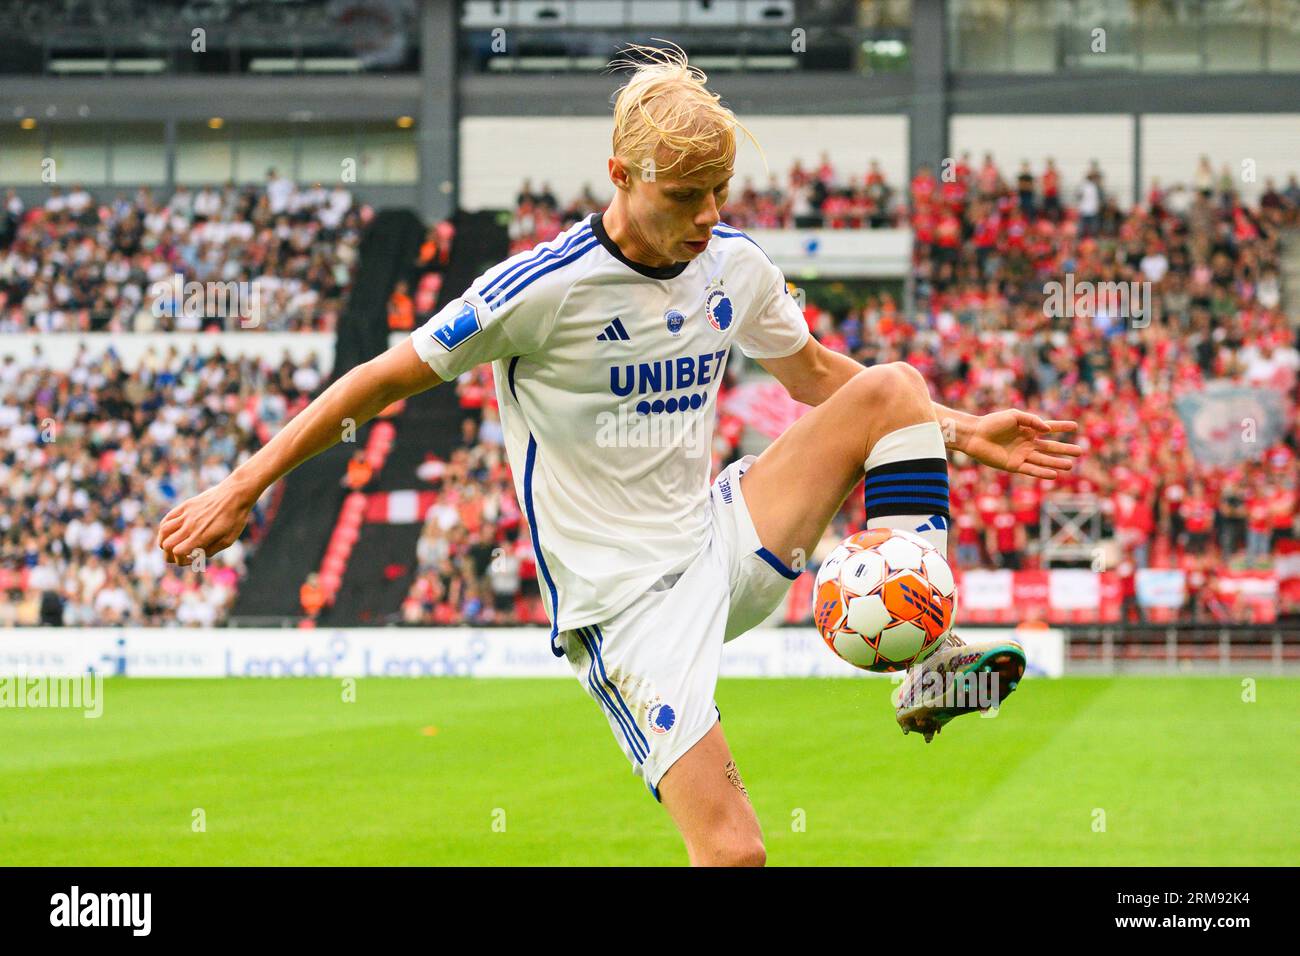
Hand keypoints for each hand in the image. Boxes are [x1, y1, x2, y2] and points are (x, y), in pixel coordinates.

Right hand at [157, 476, 257, 565]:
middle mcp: (190, 526)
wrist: (235, 494)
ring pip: (163, 531)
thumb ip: (211, 550)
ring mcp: (186, 515)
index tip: (188, 559)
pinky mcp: (185, 506)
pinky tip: (168, 532)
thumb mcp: (228, 540)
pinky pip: (167, 518)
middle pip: (168, 545)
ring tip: (168, 546)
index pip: (178, 553)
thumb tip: (196, 557)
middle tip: (176, 556)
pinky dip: (164, 528)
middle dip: (169, 555)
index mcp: (201, 536)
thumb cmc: (235, 519)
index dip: (180, 561)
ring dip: (163, 542)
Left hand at [963, 410, 1081, 479]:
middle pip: (1050, 447)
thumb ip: (1032, 420)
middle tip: (1080, 451)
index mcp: (1028, 429)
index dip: (1061, 427)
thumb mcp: (1014, 416)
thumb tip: (1047, 429)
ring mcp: (1021, 455)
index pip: (1049, 428)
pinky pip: (1031, 470)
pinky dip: (1042, 473)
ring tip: (1070, 465)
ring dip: (1056, 463)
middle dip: (1064, 449)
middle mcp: (1027, 443)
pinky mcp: (1013, 465)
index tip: (1075, 426)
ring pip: (1043, 460)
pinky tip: (1054, 474)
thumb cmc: (992, 422)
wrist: (975, 435)